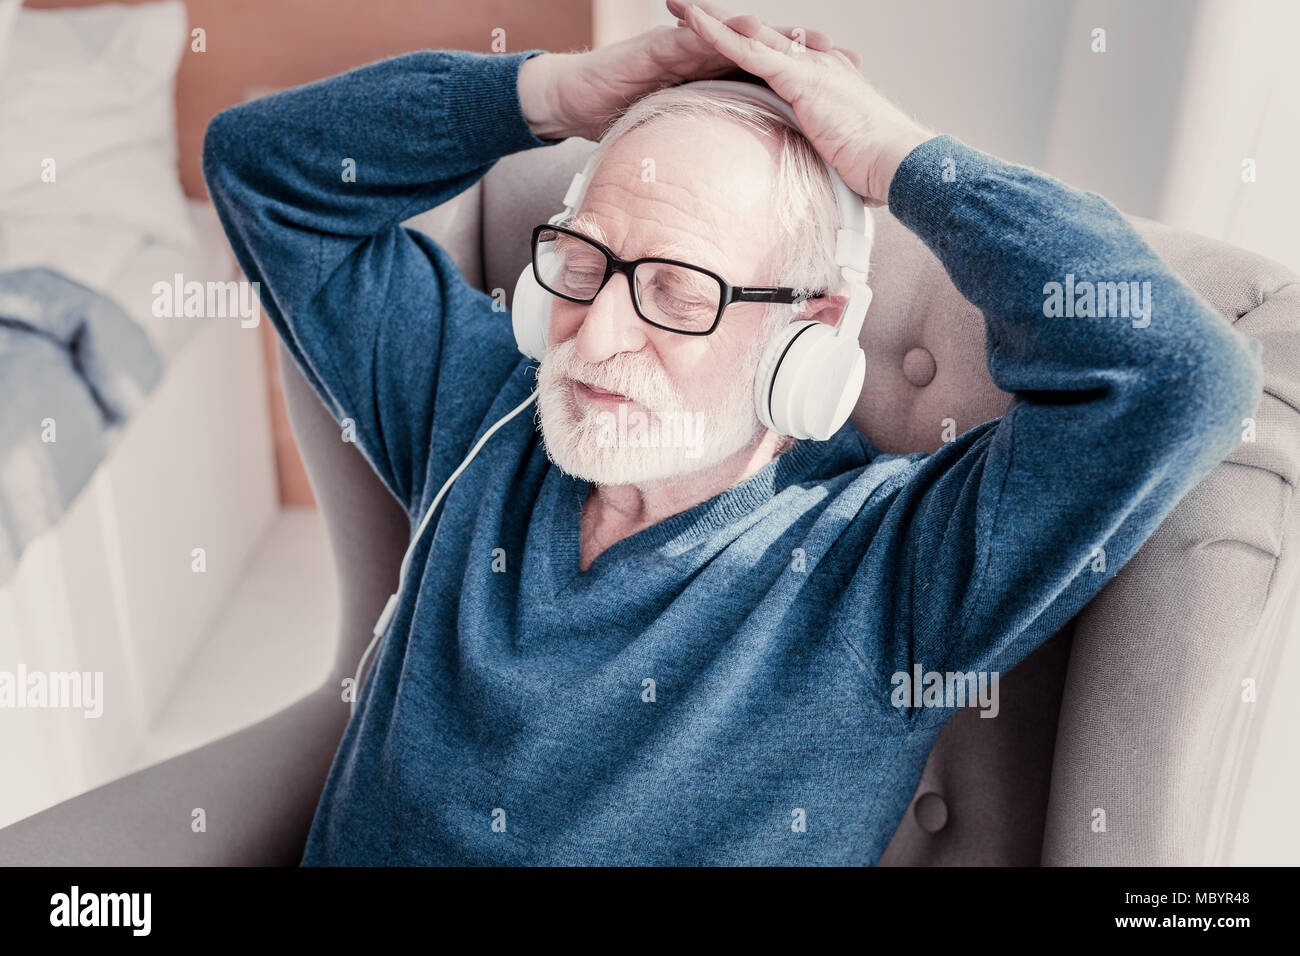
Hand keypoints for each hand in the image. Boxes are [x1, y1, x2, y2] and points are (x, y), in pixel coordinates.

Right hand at [517, 18, 863, 142]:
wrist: (572, 99)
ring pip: (734, 39)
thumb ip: (707, 149)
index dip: (802, 80)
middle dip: (800, 53)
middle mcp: (703, 58)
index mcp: (714, 79)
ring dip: (770, 40)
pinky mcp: (659, 47)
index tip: (840, 92)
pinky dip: (719, 40)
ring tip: (804, 46)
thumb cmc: (617, 117)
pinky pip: (693, 40)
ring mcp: (682, 49)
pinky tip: (744, 44)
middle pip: (760, 51)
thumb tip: (734, 185)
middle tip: (840, 58)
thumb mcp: (675, 136)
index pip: (766, 75)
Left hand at [668, 1, 935, 204]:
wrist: (899, 161)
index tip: (720, 41)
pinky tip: (689, 22)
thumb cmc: (876, 167)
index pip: (776, 57)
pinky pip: (747, 50)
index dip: (746, 46)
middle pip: (758, 37)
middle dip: (722, 23)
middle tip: (685, 9)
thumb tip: (808, 174)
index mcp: (822, 80)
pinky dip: (716, 33)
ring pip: (747, 35)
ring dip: (710, 19)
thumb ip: (818, 152)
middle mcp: (815, 64)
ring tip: (676, 5)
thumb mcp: (839, 154)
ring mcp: (807, 67)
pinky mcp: (799, 78)